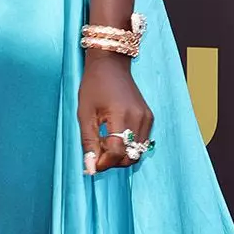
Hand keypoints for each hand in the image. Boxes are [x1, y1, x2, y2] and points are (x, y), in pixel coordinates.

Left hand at [77, 53, 152, 174]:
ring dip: (120, 155)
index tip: (92, 164)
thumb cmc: (94, 86)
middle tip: (97, 151)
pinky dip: (128, 146)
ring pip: (136, 153)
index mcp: (121, 114)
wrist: (110, 65)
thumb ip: (88, 142)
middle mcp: (138, 118)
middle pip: (130, 157)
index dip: (103, 163)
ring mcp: (147, 118)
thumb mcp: (84, 114)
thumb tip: (91, 167)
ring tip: (105, 140)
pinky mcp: (149, 118)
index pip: (117, 152)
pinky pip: (141, 143)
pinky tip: (114, 135)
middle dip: (112, 161)